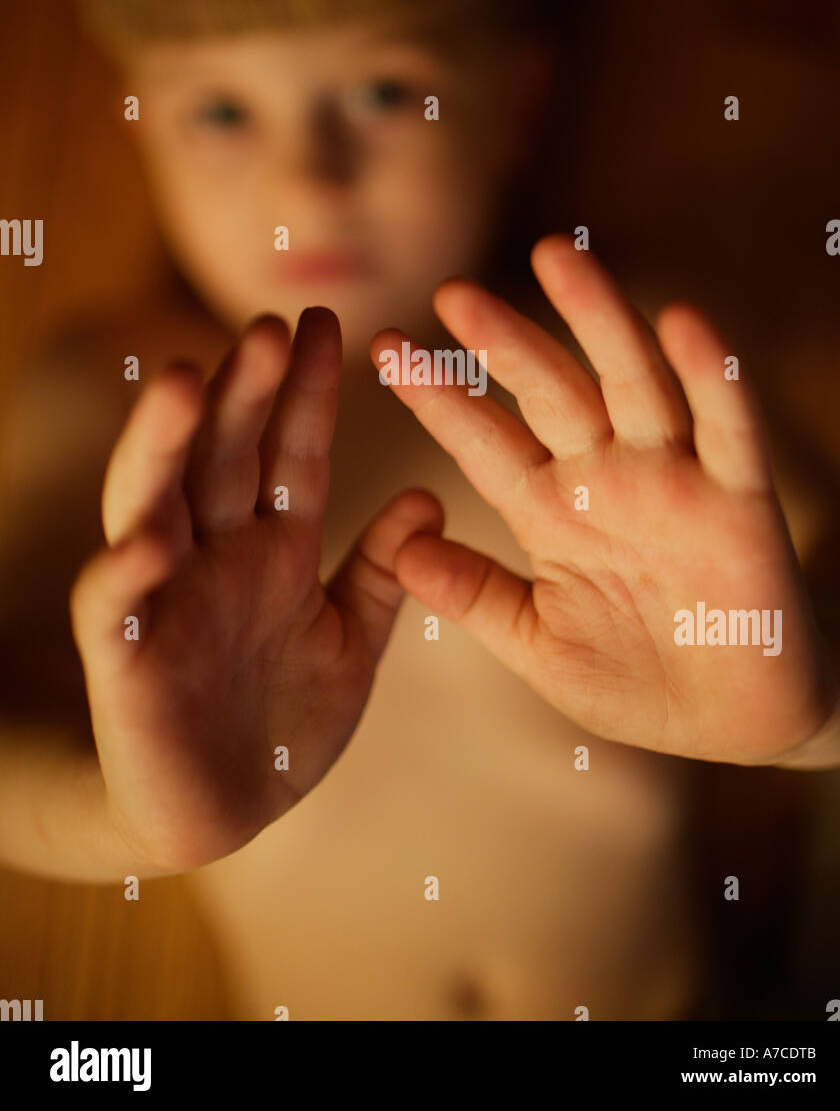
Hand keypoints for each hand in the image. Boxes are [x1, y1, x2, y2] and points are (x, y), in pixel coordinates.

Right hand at [70, 309, 441, 870]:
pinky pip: (115, 607)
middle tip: (271, 326)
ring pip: (154, 503)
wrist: (222, 811)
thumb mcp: (350, 640)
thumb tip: (428, 495)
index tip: (330, 325)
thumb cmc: (283, 719)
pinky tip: (145, 538)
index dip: (306, 391)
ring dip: (162, 444)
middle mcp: (213, 554)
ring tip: (179, 380)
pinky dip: (126, 572)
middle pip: (222, 456)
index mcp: (272, 546)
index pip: (288, 451)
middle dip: (243, 392)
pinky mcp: (123, 659)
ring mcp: (163, 598)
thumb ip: (381, 572)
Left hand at [371, 235, 828, 765]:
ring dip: (597, 320)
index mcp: (550, 511)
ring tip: (555, 255)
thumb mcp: (535, 643)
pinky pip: (728, 428)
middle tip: (451, 292)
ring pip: (632, 383)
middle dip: (503, 343)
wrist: (734, 724)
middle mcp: (606, 478)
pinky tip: (684, 322)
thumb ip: (474, 596)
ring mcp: (673, 480)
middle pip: (551, 392)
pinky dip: (712, 377)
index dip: (439, 395)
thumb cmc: (633, 681)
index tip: (383, 348)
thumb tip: (400, 552)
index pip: (485, 440)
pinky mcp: (739, 498)